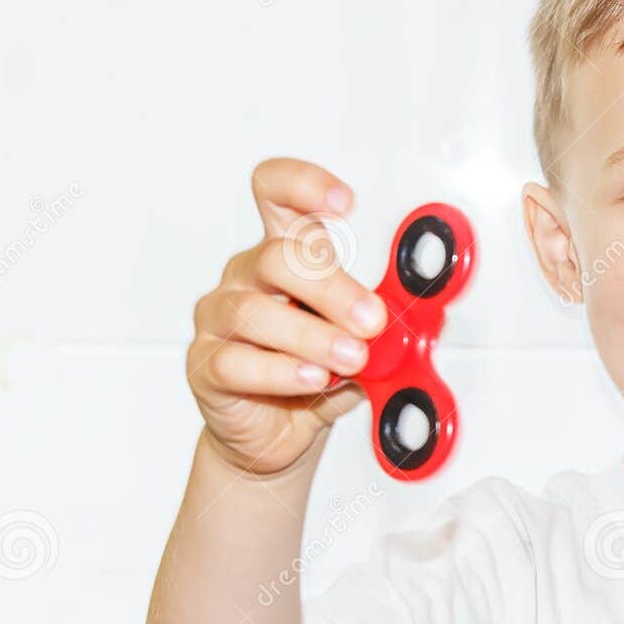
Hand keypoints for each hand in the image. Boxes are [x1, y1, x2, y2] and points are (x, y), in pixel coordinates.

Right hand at [188, 159, 386, 476]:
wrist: (277, 436)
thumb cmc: (316, 376)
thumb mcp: (360, 343)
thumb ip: (382, 326)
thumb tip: (417, 320)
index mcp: (285, 255)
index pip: (277, 194)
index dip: (305, 186)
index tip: (345, 203)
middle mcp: (247, 276)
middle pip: (277, 258)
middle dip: (332, 288)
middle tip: (370, 320)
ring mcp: (220, 318)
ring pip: (255, 312)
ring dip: (313, 336)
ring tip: (352, 359)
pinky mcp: (206, 365)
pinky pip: (236, 361)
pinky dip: (281, 371)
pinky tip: (312, 379)